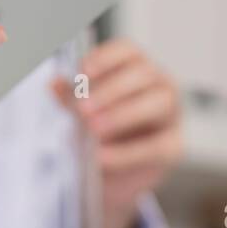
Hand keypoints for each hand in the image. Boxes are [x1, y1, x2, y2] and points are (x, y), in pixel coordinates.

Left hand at [51, 39, 182, 227]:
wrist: (116, 175)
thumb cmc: (103, 133)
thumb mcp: (82, 114)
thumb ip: (70, 98)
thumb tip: (54, 84)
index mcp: (136, 68)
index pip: (127, 51)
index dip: (106, 58)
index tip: (83, 71)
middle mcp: (159, 85)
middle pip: (143, 75)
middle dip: (111, 90)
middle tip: (83, 107)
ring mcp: (170, 115)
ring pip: (157, 104)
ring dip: (122, 114)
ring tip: (93, 128)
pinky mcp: (172, 147)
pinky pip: (154, 146)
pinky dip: (125, 152)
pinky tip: (102, 156)